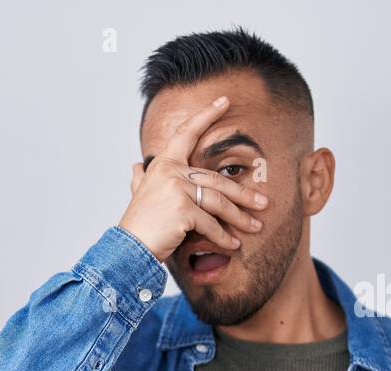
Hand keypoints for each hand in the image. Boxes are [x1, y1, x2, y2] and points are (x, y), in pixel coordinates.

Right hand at [118, 95, 268, 261]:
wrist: (127, 249)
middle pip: (217, 180)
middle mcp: (171, 172)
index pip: (186, 134)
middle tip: (263, 203)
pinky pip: (210, 223)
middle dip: (243, 194)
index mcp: (163, 164)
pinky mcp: (183, 210)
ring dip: (239, 217)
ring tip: (255, 227)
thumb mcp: (139, 195)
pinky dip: (223, 237)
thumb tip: (136, 165)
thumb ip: (141, 179)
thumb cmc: (138, 225)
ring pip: (219, 202)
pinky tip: (233, 245)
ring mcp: (177, 189)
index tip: (224, 101)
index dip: (206, 115)